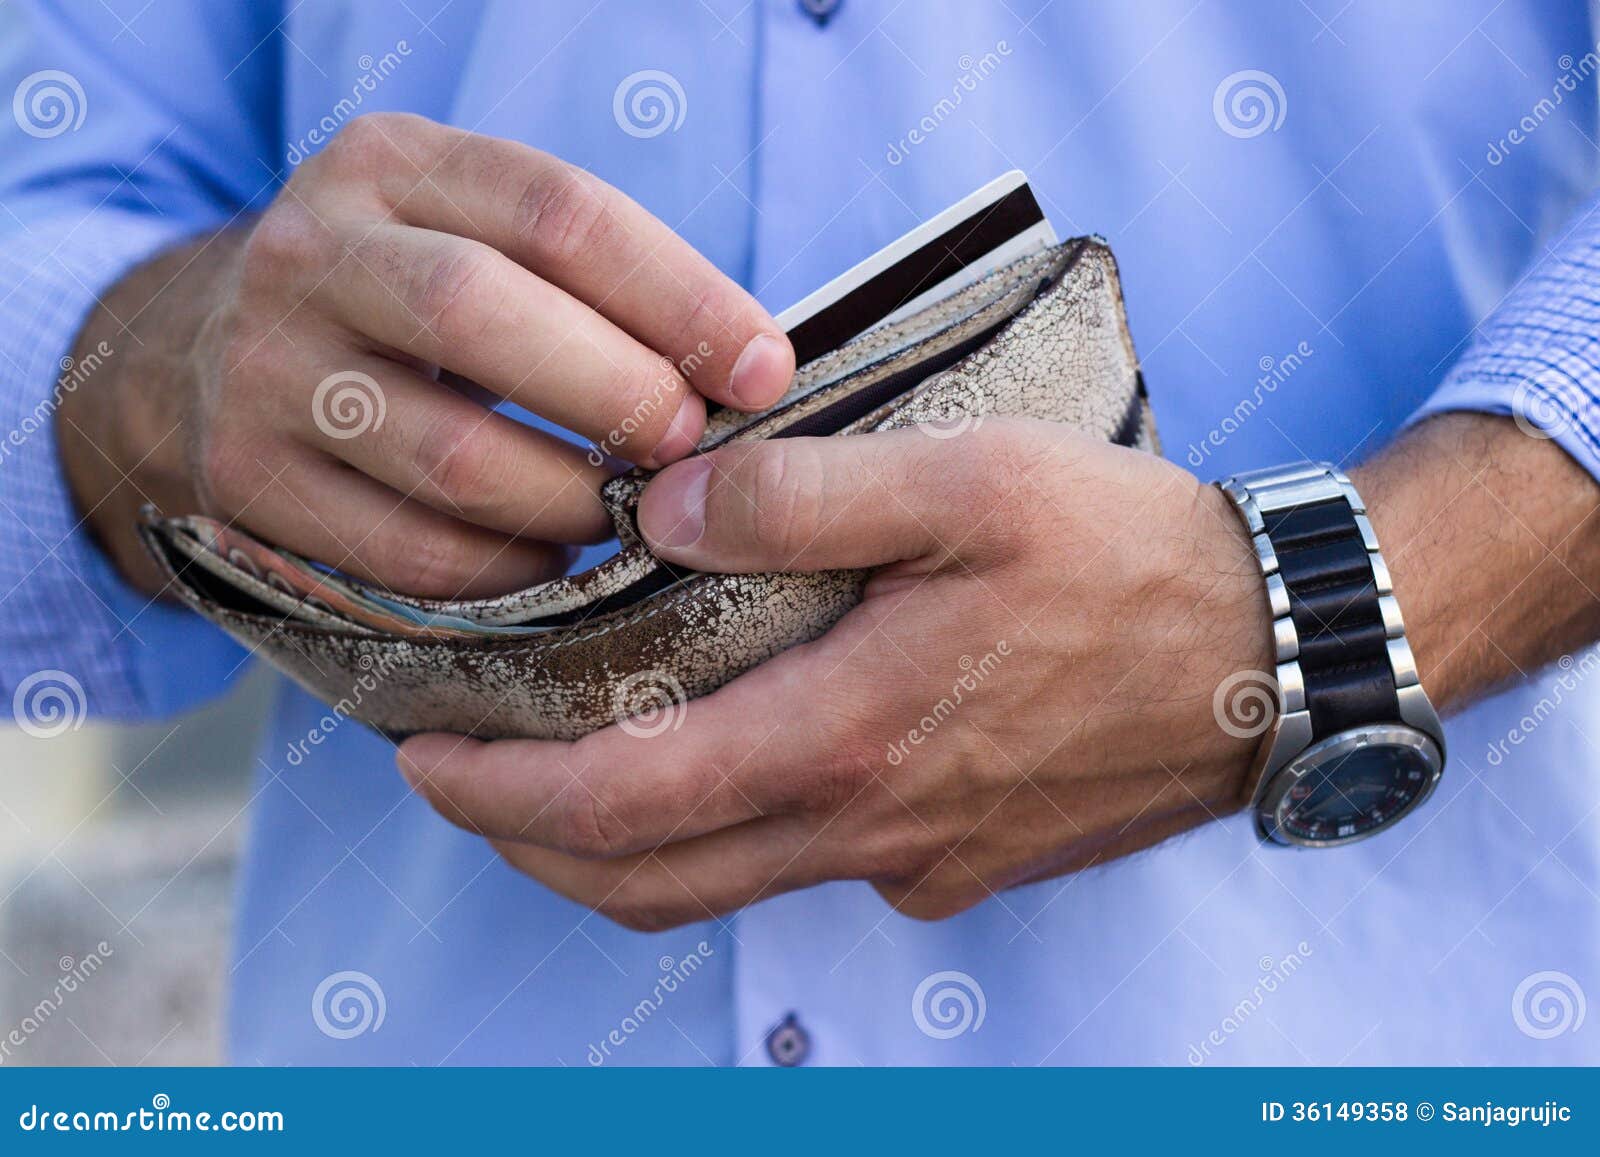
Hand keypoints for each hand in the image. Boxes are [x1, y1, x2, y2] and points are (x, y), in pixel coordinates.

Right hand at [59, 112, 792, 596]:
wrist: (202, 355)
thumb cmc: (401, 302)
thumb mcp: (470, 238)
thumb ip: (588, 283)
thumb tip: (749, 373)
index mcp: (392, 165)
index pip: (557, 212)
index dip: (679, 297)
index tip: (764, 370)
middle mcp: (312, 250)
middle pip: (479, 312)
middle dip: (616, 391)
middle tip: (687, 446)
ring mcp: (266, 368)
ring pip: (447, 452)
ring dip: (569, 498)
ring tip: (629, 512)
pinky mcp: (248, 480)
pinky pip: (405, 550)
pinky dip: (505, 567)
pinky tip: (551, 555)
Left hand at [397, 419, 1274, 927]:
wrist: (1276, 656)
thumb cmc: (1130, 558)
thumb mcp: (965, 481)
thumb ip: (801, 493)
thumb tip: (663, 507)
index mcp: (848, 738)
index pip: (619, 809)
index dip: (498, 796)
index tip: (424, 758)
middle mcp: (867, 828)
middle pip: (645, 884)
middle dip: (528, 842)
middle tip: (465, 776)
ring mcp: (915, 860)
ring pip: (722, 886)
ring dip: (621, 844)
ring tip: (568, 764)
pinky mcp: (957, 862)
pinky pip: (811, 863)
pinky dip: (731, 826)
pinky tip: (739, 744)